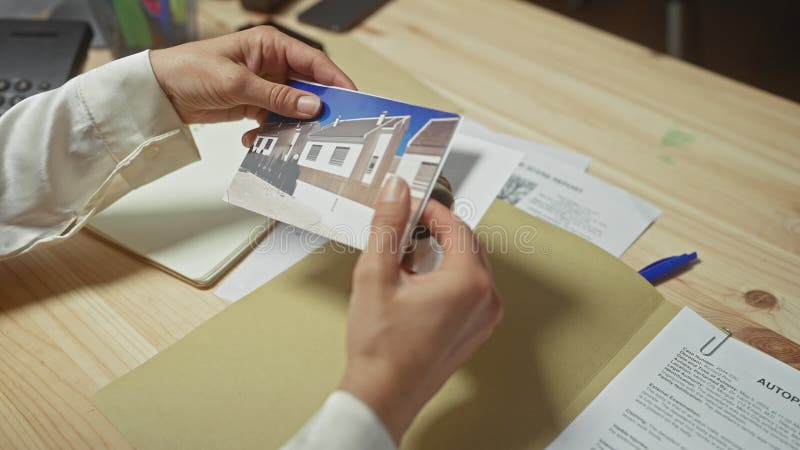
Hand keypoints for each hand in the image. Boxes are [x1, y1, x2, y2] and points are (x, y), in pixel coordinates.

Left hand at [149, 26, 354, 140]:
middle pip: (307, 86)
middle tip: (326, 126)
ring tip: (289, 139)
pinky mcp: (253, 104)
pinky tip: (257, 139)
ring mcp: (263, 85)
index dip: (334, 79)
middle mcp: (270, 63)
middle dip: (314, 108)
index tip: (350, 98)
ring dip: (290, 124)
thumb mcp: (237, 83)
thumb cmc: (189, 70)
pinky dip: (270, 132)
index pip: (313, 61)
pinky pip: (274, 120)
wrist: (160, 92)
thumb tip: (311, 106)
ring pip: (292, 107)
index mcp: (270, 44)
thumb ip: (277, 97)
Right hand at [341, 177, 503, 443]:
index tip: (411, 204)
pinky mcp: (475, 332)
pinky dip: (447, 278)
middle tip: (407, 224)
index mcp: (469, 282)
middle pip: (467, 245)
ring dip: (442, 254)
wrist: (383, 394)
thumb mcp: (376, 274)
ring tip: (406, 256)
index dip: (431, 210)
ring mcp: (484, 319)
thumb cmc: (382, 347)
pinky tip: (417, 283)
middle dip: (438, 230)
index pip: (457, 227)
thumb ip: (388, 225)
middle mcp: (485, 300)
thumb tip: (396, 192)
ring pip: (468, 268)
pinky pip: (468, 291)